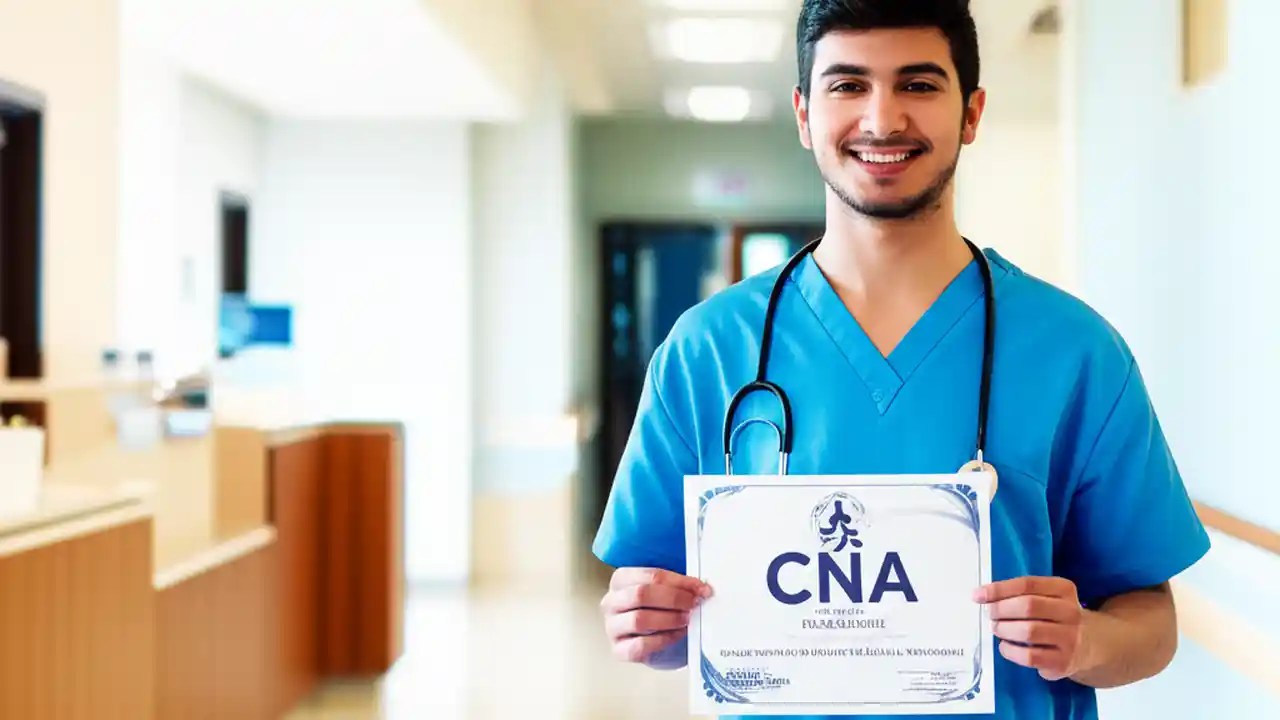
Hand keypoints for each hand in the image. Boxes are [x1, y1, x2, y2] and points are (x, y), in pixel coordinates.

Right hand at [600, 567, 712, 665]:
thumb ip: (679, 587)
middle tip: (694, 604)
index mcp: (621, 580)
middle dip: (673, 598)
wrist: (657, 642)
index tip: (700, 588)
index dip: (679, 582)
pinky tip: (677, 635)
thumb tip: (701, 589)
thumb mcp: (666, 593)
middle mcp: (611, 602)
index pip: (650, 575)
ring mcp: (612, 627)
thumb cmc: (660, 611)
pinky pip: (640, 645)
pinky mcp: (619, 650)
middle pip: (641, 594)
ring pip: (639, 619)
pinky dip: (663, 639)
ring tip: (686, 619)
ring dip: (669, 619)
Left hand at [973, 576, 1088, 681]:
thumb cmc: (1057, 616)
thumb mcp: (1048, 597)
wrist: (1091, 645)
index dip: (999, 589)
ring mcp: (1069, 638)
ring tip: (997, 628)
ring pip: (1028, 631)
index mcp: (1064, 589)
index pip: (1027, 584)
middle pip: (1028, 606)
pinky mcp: (1063, 662)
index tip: (978, 595)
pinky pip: (1030, 656)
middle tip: (990, 614)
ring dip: (1004, 629)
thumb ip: (1021, 593)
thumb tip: (983, 596)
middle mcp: (1071, 612)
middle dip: (1001, 609)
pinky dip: (1010, 651)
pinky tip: (1006, 646)